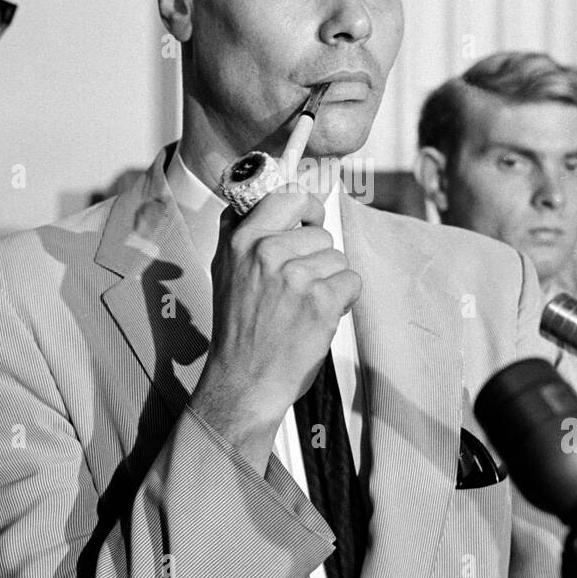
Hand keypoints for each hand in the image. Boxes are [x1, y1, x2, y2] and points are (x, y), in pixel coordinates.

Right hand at [191, 184, 360, 471]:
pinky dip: (342, 301)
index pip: (285, 194)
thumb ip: (245, 233)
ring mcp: (294, 275)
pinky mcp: (320, 300)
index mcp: (240, 240)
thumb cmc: (238, 331)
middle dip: (319, 252)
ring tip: (302, 306)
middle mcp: (265, 251)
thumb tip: (273, 198)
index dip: (305, 207)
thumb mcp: (225, 271)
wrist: (242, 382)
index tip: (307, 220)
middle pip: (319, 229)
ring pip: (337, 257)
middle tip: (306, 278)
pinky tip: (318, 317)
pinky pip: (351, 281)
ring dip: (329, 281)